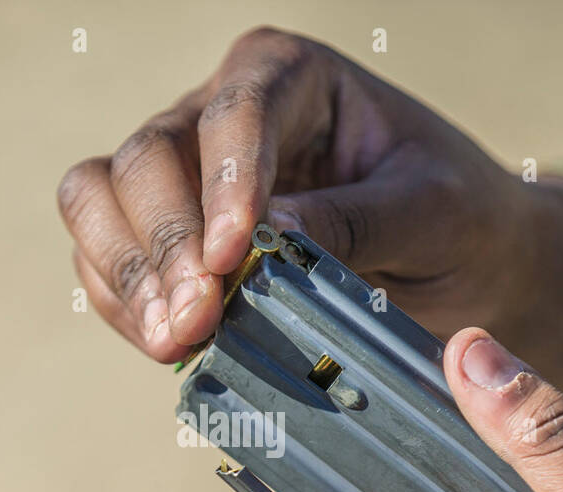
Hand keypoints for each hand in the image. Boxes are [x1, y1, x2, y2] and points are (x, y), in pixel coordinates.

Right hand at [57, 28, 562, 406]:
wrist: (461, 264)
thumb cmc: (458, 219)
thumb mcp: (431, 213)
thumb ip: (355, 219)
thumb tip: (267, 237)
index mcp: (290, 77)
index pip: (234, 113)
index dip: (222, 184)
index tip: (231, 256)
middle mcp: (221, 114)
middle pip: (147, 158)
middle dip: (165, 244)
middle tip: (197, 318)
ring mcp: (184, 176)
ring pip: (101, 200)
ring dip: (129, 275)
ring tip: (175, 338)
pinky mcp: (168, 239)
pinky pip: (109, 261)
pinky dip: (126, 304)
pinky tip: (166, 343)